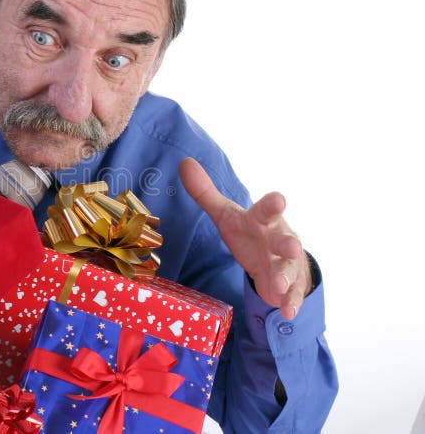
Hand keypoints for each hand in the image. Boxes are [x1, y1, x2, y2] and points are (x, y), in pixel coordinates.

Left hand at [179, 158, 311, 319]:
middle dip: (288, 243)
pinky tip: (287, 312)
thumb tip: (184, 162)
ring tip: (278, 284)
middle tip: (291, 246)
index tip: (279, 199)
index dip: (272, 204)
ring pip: (288, 268)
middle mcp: (278, 239)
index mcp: (262, 220)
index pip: (267, 210)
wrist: (275, 259)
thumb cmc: (249, 233)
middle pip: (284, 239)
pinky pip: (291, 294)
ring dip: (284, 276)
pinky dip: (289, 302)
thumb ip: (206, 193)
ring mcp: (285, 263)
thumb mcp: (226, 214)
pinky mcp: (289, 285)